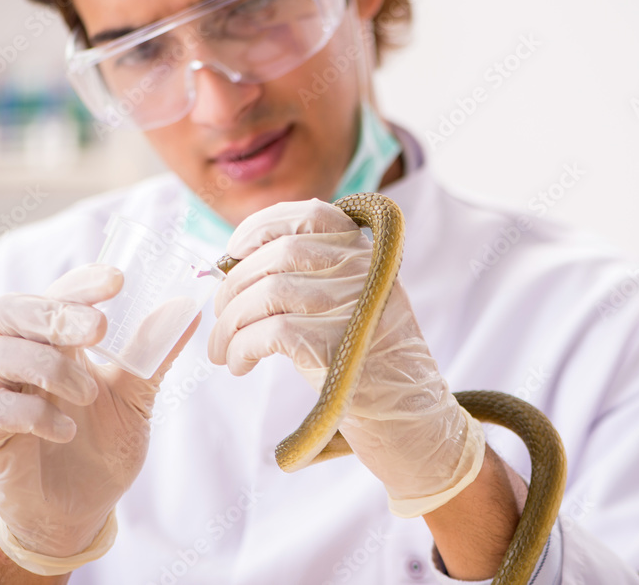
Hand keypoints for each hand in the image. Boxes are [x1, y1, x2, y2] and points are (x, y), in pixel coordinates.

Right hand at [0, 264, 198, 568]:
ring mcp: (2, 397)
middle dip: (56, 312)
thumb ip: (155, 354)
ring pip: (0, 354)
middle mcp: (24, 364)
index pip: (52, 296)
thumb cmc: (104, 446)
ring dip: (51, 366)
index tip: (116, 280)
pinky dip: (33, 413)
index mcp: (57, 346)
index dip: (78, 283)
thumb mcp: (137, 397)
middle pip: (10, 311)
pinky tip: (66, 429)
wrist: (84, 510)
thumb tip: (189, 310)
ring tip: (90, 392)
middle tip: (99, 327)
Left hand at [209, 199, 484, 516]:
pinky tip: (240, 365)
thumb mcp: (358, 307)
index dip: (260, 227)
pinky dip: (241, 348)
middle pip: (278, 255)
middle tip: (221, 319)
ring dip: (230, 324)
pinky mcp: (337, 346)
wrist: (417, 424)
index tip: (232, 252)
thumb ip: (318, 277)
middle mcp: (364, 271)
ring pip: (266, 293)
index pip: (310, 215)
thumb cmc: (375, 368)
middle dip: (234, 286)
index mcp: (369, 255)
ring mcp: (353, 306)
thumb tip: (238, 264)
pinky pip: (267, 333)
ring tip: (223, 351)